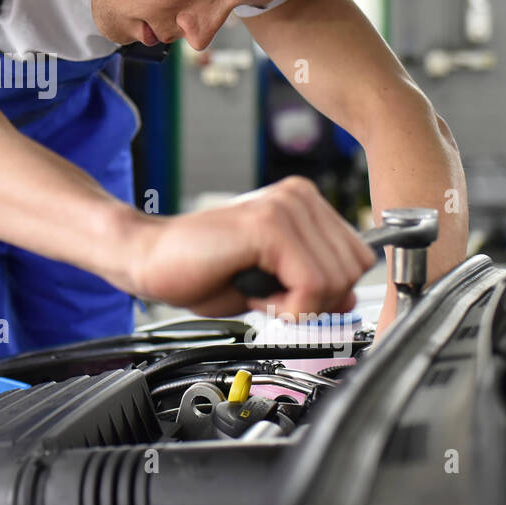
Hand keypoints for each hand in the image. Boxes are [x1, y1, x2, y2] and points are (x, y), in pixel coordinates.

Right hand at [128, 176, 373, 317]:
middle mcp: (298, 196)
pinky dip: (289, 308)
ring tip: (258, 293)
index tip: (289, 299)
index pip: (359, 257)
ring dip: (299, 306)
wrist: (147, 258)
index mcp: (302, 202)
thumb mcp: (272, 284)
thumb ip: (315, 285)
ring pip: (336, 280)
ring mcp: (284, 206)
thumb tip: (349, 300)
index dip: (330, 293)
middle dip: (318, 301)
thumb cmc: (200, 270)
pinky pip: (312, 284)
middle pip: (354, 269)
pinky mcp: (269, 224)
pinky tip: (255, 295)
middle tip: (271, 300)